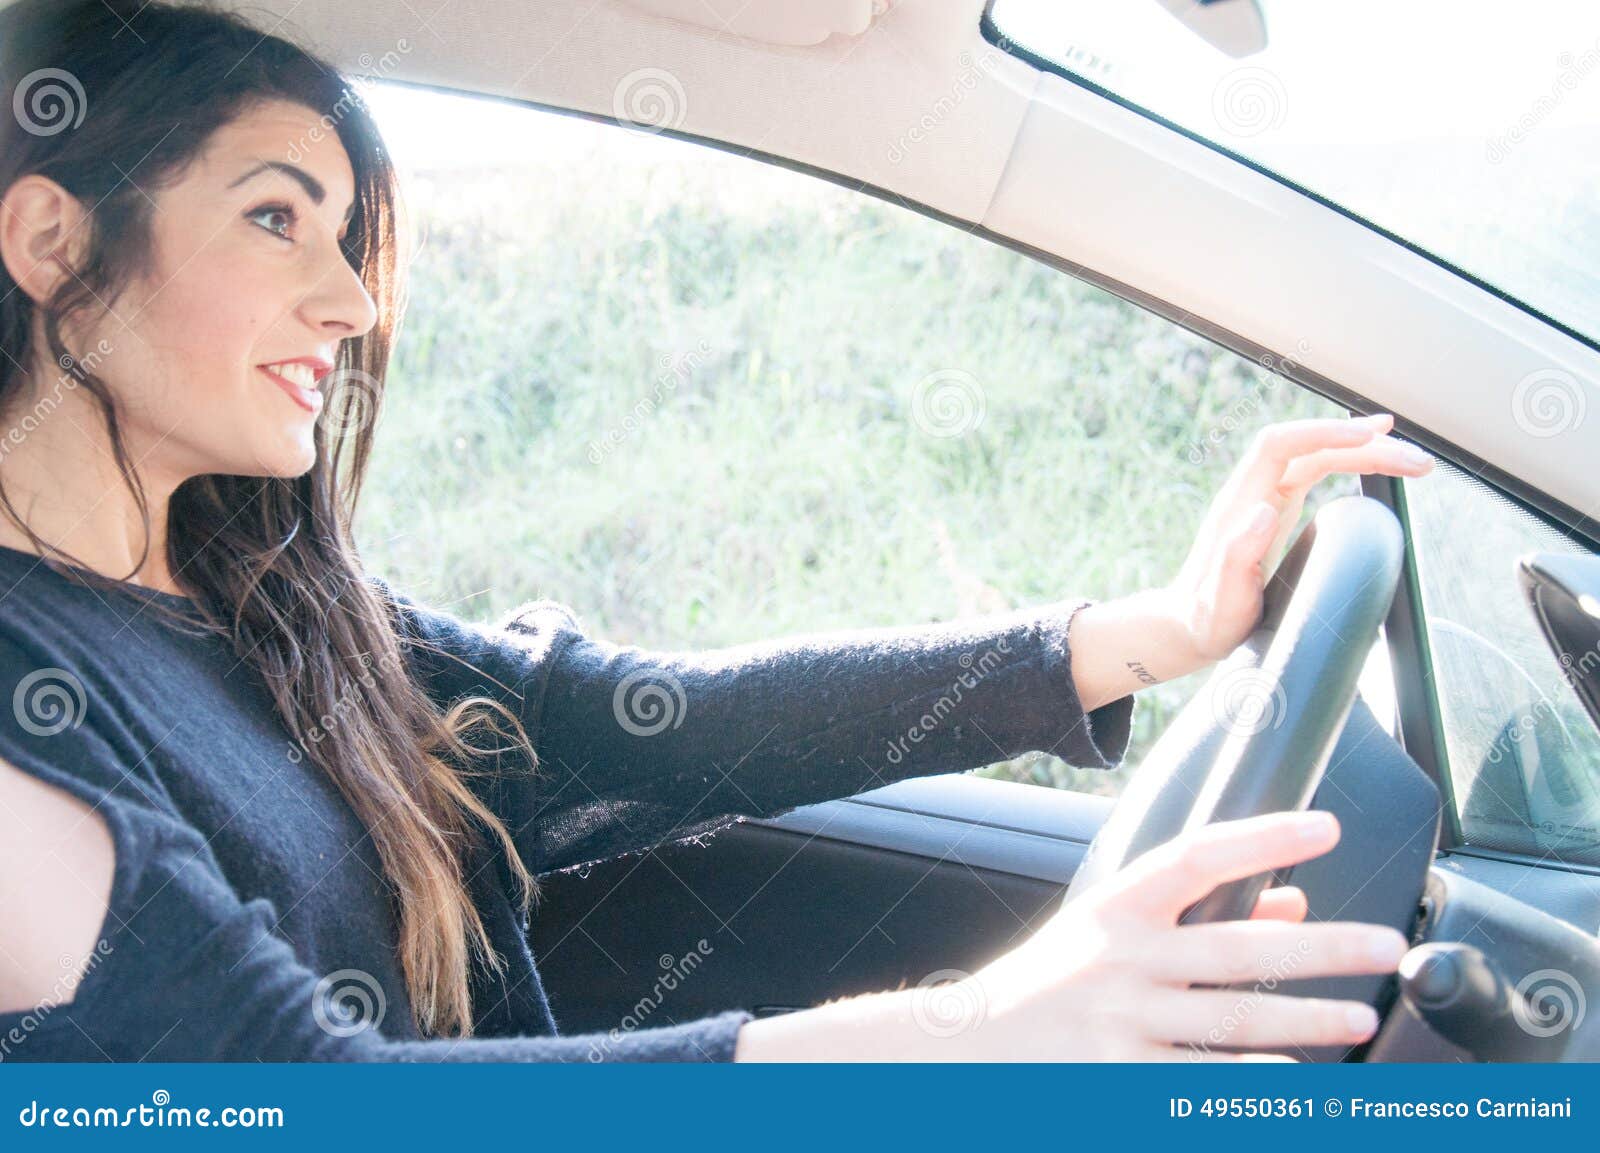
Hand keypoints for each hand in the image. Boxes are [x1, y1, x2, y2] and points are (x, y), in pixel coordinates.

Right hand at [734, 810, 1408, 1060]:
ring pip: (1232, 1022)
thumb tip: (1292, 901)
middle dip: (1319, 947)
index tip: (1323, 826)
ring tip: (1358, 1017)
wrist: (970, 1049)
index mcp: (1118, 908)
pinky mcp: (1122, 1079)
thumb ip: (1198, 915)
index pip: (1198, 856)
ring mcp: (1122, 1023)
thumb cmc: (1049, 983)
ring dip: (1304, 1019)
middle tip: (1382, 945)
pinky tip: (1293, 1080)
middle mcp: (1122, 960)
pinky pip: (1203, 1080)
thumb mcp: (1110, 933)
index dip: (1262, 836)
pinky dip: (1252, 1082)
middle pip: (1237, 948)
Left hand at [1164, 413, 1432, 662]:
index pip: (1280, 446)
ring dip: (1367, 453)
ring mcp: (1266, 500)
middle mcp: (1253, 493)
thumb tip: (1265, 509)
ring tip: (1415, 462)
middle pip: (1311, 448)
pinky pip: (1317, 472)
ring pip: (1320, 458)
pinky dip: (1352, 464)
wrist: (1189, 628)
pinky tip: (1377, 463)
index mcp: (1240, 505)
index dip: (1323, 433)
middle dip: (1365, 446)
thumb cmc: (1207, 619)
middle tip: (1418, 462)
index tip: (1368, 437)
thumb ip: (1236, 555)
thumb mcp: (1221, 597)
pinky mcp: (1278, 511)